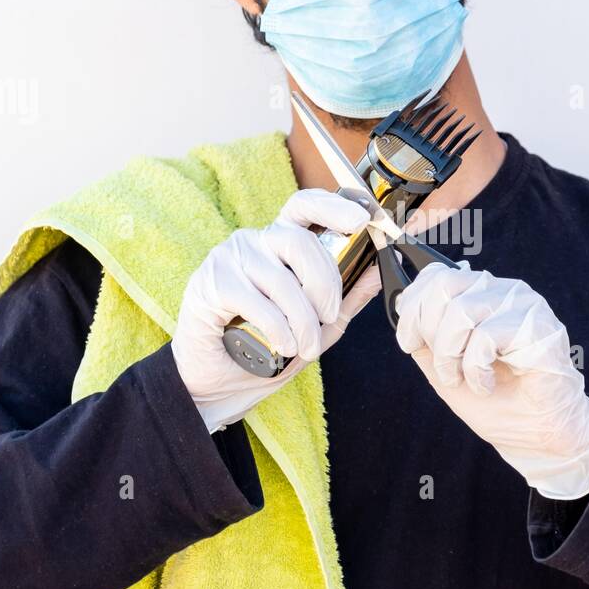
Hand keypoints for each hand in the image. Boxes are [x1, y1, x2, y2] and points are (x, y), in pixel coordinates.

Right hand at [172, 188, 382, 430]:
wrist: (222, 383)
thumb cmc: (269, 347)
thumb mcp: (320, 326)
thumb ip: (347, 298)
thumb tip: (377, 272)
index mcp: (280, 242)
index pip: (305, 205)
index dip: (334, 206)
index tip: (361, 220)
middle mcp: (254, 242)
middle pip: (299, 242)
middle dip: (324, 284)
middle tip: (328, 317)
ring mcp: (228, 258)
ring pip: (281, 279)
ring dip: (302, 320)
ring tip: (306, 347)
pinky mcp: (210, 283)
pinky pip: (256, 302)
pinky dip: (277, 328)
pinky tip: (282, 346)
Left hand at [394, 262, 588, 499]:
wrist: (536, 435)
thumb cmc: (498, 402)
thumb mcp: (445, 367)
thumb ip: (426, 338)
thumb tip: (403, 310)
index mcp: (484, 294)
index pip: (437, 275)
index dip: (413, 306)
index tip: (409, 341)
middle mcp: (504, 291)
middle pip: (444, 286)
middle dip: (430, 333)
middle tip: (444, 369)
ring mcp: (524, 305)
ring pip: (461, 311)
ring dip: (450, 356)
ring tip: (462, 380)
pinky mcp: (539, 327)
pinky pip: (485, 336)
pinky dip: (475, 369)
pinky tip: (486, 385)